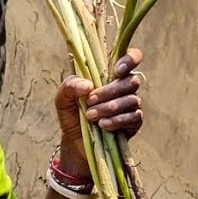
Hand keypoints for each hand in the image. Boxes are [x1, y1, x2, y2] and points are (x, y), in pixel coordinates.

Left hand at [54, 48, 144, 176]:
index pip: (131, 57)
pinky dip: (117, 120)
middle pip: (131, 81)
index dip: (129, 60)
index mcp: (110, 75)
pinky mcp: (134, 122)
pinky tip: (103, 125)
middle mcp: (124, 87)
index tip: (117, 71)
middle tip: (90, 101)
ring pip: (132, 99)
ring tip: (91, 115)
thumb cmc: (72, 114)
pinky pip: (134, 117)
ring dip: (110, 107)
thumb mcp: (63, 98)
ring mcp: (131, 104)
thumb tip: (88, 85)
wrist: (75, 141)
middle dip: (109, 91)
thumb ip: (69, 86)